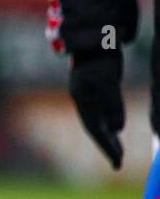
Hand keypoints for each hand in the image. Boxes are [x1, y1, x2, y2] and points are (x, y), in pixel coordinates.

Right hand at [70, 49, 123, 168]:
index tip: (117, 163)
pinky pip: (100, 110)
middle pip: (94, 128)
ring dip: (107, 136)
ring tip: (116, 149)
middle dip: (106, 145)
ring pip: (97, 120)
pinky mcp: (93, 86)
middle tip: (117, 163)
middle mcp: (82, 99)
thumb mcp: (108, 80)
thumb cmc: (100, 58)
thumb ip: (112, 104)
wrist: (92, 35)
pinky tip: (114, 127)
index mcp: (82, 99)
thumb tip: (117, 128)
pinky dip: (108, 122)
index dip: (106, 147)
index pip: (95, 129)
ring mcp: (87, 93)